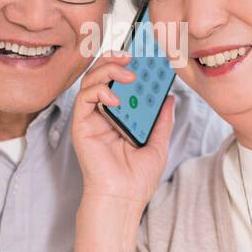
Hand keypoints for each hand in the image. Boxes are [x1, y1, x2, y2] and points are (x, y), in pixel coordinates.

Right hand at [71, 51, 175, 251]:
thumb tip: (170, 97)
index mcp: (121, 115)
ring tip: (128, 70)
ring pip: (91, 80)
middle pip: (103, 75)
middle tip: (133, 56)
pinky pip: (84, 98)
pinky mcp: (81, 125)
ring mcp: (91, 118)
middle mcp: (104, 113)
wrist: (123, 198)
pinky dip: (99, 90)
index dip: (131, 65)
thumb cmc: (137, 178)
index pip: (122, 81)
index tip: (146, 54)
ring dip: (108, 69)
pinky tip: (115, 96)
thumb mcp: (158, 144)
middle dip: (116, 60)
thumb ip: (162, 120)